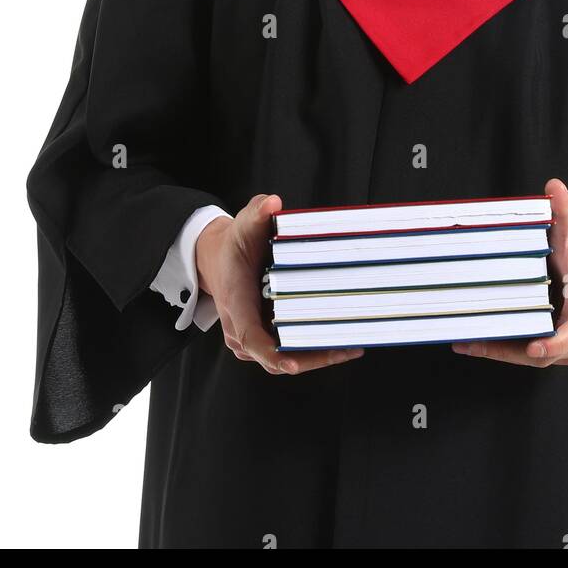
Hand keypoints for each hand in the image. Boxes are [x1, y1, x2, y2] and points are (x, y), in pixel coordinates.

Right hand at [196, 192, 364, 375]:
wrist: (216, 259)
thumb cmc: (233, 244)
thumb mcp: (242, 224)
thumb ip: (257, 212)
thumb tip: (273, 203)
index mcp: (236, 303)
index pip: (250, 336)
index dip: (271, 353)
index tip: (291, 364)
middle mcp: (239, 328)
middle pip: (274, 357)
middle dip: (311, 358)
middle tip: (346, 348)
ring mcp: (249, 338)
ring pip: (283, 359)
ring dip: (316, 357)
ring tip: (351, 347)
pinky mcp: (261, 339)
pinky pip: (286, 352)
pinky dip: (311, 351)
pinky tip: (339, 343)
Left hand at [450, 178, 567, 366]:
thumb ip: (566, 210)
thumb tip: (554, 188)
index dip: (556, 342)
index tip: (534, 345)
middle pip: (545, 352)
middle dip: (509, 350)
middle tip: (476, 341)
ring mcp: (567, 346)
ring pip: (532, 357)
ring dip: (499, 352)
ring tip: (467, 342)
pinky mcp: (553, 348)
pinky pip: (526, 353)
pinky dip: (502, 349)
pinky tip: (474, 342)